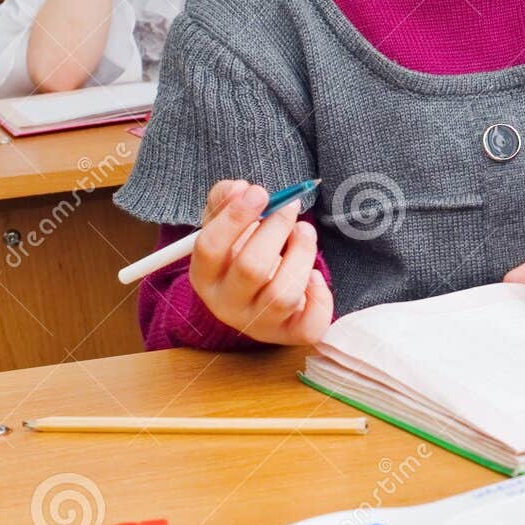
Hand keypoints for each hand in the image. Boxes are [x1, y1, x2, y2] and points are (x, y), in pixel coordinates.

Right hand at [190, 180, 331, 344]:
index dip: (235, 217)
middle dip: (276, 229)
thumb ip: (225, 200)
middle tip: (290, 207)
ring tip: (304, 232)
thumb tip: (240, 188)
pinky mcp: (289, 335)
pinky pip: (309, 327)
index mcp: (204, 275)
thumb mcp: (224, 224)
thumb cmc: (240, 252)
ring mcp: (258, 324)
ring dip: (301, 254)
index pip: (210, 248)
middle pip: (251, 269)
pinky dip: (320, 298)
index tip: (260, 192)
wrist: (255, 296)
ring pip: (283, 295)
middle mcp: (226, 305)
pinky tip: (314, 275)